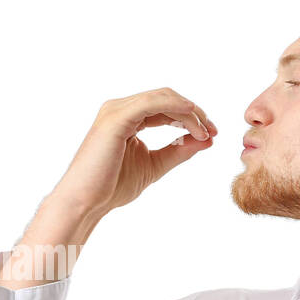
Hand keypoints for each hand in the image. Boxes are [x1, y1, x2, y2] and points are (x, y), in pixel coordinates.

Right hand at [52, 87, 217, 218]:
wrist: (85, 202)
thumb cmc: (112, 187)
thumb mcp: (155, 165)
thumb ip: (178, 151)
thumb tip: (206, 140)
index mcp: (127, 117)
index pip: (165, 107)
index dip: (192, 117)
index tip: (211, 134)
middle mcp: (120, 109)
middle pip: (166, 98)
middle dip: (194, 112)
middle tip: (213, 130)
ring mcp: (116, 111)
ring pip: (162, 98)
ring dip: (189, 112)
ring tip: (205, 131)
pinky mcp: (116, 119)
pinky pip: (151, 104)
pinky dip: (176, 108)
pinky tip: (192, 120)